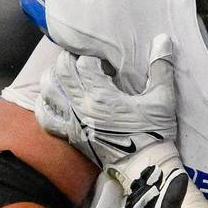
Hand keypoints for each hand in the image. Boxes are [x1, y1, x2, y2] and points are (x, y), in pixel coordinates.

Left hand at [37, 34, 177, 167]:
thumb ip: (161, 68)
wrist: (145, 168)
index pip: (84, 63)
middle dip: (69, 60)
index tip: (105, 64)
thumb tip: (163, 39)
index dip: (93, 58)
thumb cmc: (155, 133)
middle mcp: (82, 107)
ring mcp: (73, 122)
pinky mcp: (71, 135)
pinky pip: (46, 118)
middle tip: (80, 59)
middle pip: (62, 72)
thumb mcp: (162, 99)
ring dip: (52, 76)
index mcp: (102, 96)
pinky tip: (50, 98)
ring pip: (49, 90)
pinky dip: (44, 104)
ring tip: (63, 72)